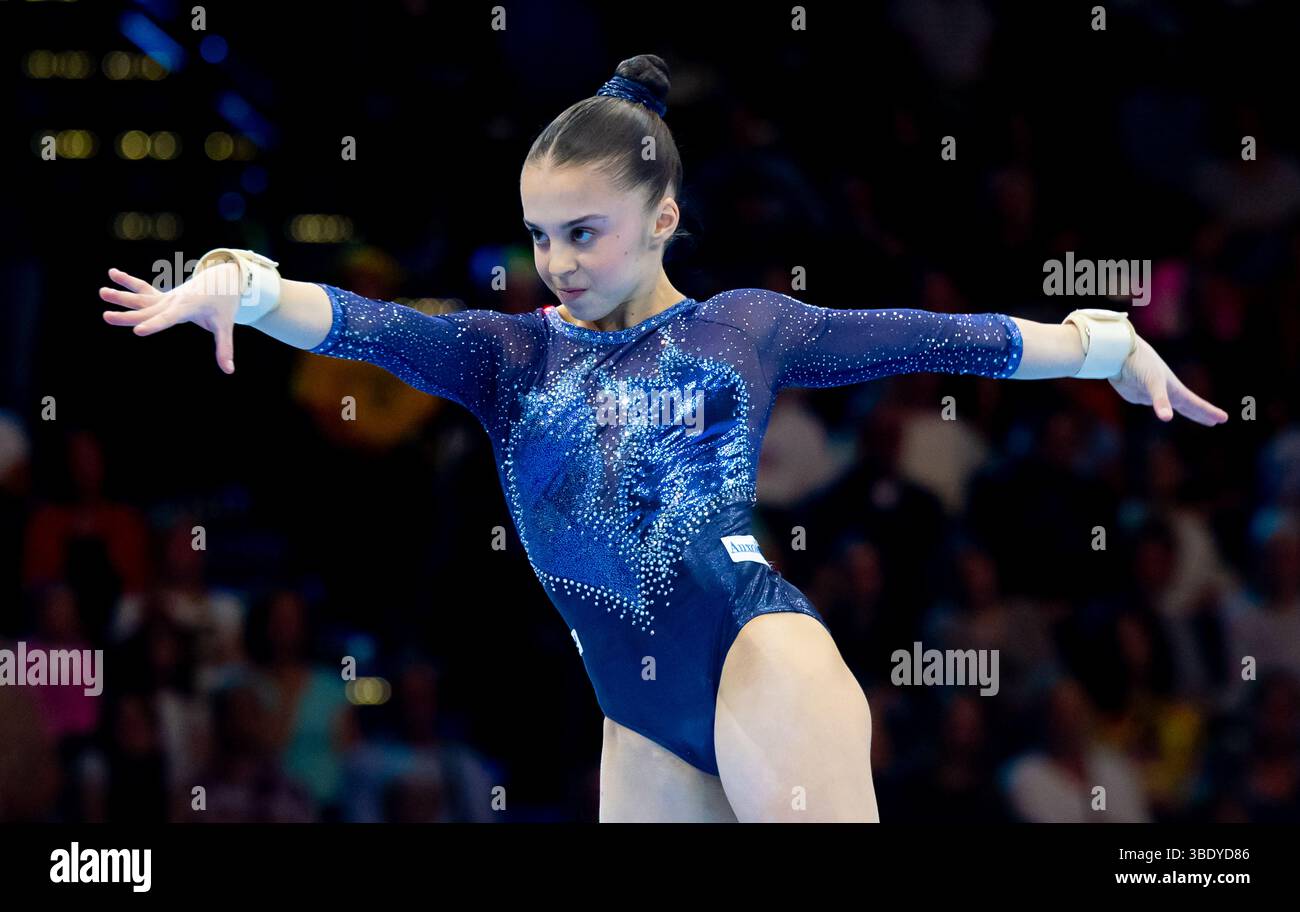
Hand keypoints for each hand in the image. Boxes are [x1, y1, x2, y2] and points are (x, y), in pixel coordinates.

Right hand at [99, 264, 241, 373]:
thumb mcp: (225, 326)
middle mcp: (173, 300)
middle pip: (147, 310)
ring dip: (122, 295)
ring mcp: (166, 297)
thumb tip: (229, 371)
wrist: (222, 281)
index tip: (138, 331)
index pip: (168, 318)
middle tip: (106, 317)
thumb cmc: (223, 305)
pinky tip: (112, 273)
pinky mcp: (163, 296)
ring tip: (101, 292)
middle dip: (127, 315)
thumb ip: (225, 348)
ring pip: (141, 298)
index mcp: (187, 307)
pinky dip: (128, 281)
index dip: (154, 325)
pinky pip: (143, 289)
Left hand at [1107, 333, 1228, 425]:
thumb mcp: (1153, 382)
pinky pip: (1152, 402)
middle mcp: (1165, 391)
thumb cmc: (1141, 363)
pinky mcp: (1136, 394)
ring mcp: (1151, 393)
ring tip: (1197, 415)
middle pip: (1187, 406)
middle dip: (1201, 414)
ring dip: (1185, 410)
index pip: (1195, 404)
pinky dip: (1161, 407)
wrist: (1118, 354)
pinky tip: (1163, 410)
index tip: (1224, 418)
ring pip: (1171, 405)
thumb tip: (1167, 418)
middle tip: (1216, 421)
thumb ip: (1160, 400)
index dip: (1208, 412)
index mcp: (1173, 388)